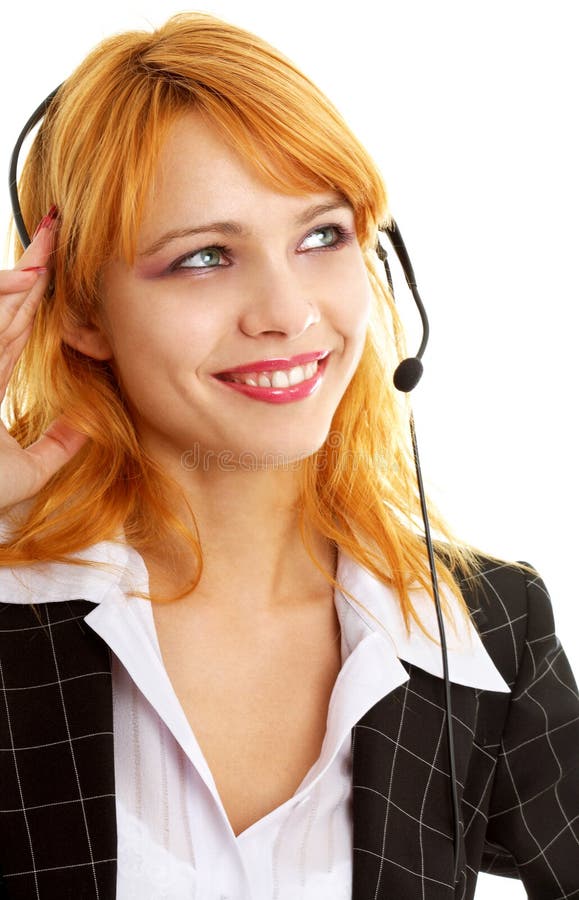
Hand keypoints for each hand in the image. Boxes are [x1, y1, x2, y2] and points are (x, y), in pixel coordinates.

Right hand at [0, 209, 87, 510]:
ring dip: (19, 277)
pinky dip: (2, 304)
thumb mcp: (27, 471)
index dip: (33, 294)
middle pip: (3, 309)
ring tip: (51, 245)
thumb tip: (86, 425)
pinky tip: (29, 281)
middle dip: (30, 269)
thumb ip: (54, 447)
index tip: (56, 264)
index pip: (12, 329)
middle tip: (57, 229)